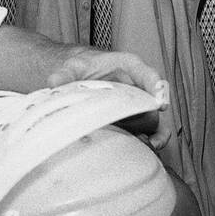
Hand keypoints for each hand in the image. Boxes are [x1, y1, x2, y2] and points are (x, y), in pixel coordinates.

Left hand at [46, 47, 171, 148]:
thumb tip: (54, 82)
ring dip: (155, 133)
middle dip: (156, 117)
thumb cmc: (84, 67)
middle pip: (154, 102)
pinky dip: (146, 140)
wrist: (81, 77)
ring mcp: (137, 105)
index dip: (157, 87)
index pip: (148, 74)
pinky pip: (146, 130)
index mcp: (130, 66)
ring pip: (154, 119)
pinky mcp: (133, 120)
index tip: (160, 101)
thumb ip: (65, 74)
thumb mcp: (74, 67)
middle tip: (154, 133)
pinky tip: (142, 149)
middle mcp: (138, 86)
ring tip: (150, 145)